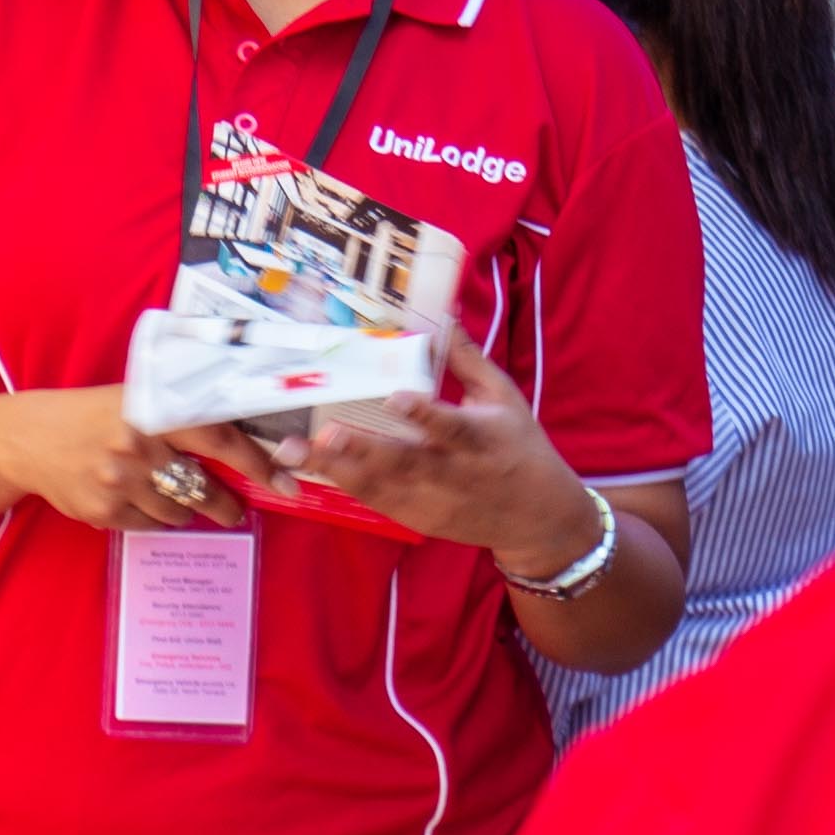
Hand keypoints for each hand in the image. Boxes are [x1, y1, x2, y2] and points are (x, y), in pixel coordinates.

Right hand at [0, 386, 255, 533]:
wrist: (30, 438)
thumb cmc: (93, 415)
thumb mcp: (135, 400)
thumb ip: (179, 418)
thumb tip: (239, 446)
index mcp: (152, 410)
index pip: (219, 438)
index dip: (256, 463)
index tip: (284, 482)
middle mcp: (137, 445)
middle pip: (202, 488)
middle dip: (226, 504)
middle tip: (235, 510)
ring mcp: (119, 482)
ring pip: (178, 513)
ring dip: (186, 511)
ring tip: (173, 496)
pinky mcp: (103, 511)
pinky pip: (149, 526)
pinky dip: (154, 519)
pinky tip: (140, 501)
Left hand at [292, 339, 593, 569]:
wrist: (539, 520)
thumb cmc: (521, 448)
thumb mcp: (504, 399)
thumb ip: (468, 360)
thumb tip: (443, 315)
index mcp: (481, 438)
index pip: (451, 426)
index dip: (424, 415)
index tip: (395, 398)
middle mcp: (454, 473)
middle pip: (404, 462)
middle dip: (362, 449)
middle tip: (324, 432)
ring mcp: (433, 501)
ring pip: (380, 487)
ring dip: (335, 469)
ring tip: (294, 451)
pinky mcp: (417, 519)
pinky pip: (376, 501)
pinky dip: (344, 486)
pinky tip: (310, 468)